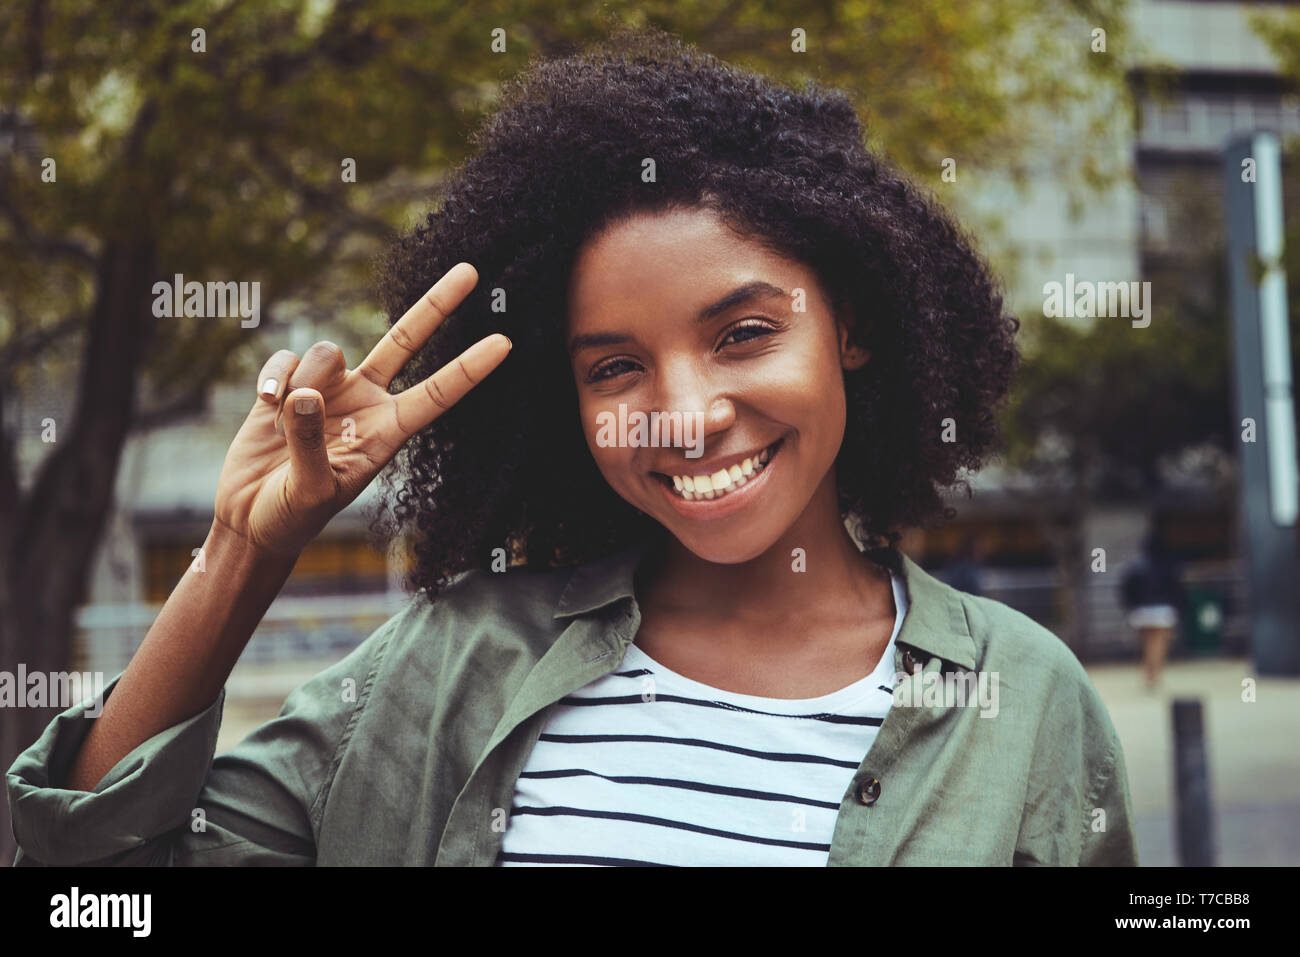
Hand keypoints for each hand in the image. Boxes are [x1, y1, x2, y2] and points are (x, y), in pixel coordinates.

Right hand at [213, 263, 509, 556]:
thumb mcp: (309, 491)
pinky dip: (275, 375)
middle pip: (406, 343)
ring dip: (304, 377)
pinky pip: (288, 358)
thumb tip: (306, 395)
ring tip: (281, 416)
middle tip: (471, 271)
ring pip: (328, 352)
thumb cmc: (292, 516)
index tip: (504, 343)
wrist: (252, 518)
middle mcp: (366, 403)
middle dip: (436, 306)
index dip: (469, 369)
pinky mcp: (290, 385)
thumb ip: (310, 444)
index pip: (437, 395)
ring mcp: (329, 391)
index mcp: (386, 433)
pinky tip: (266, 403)